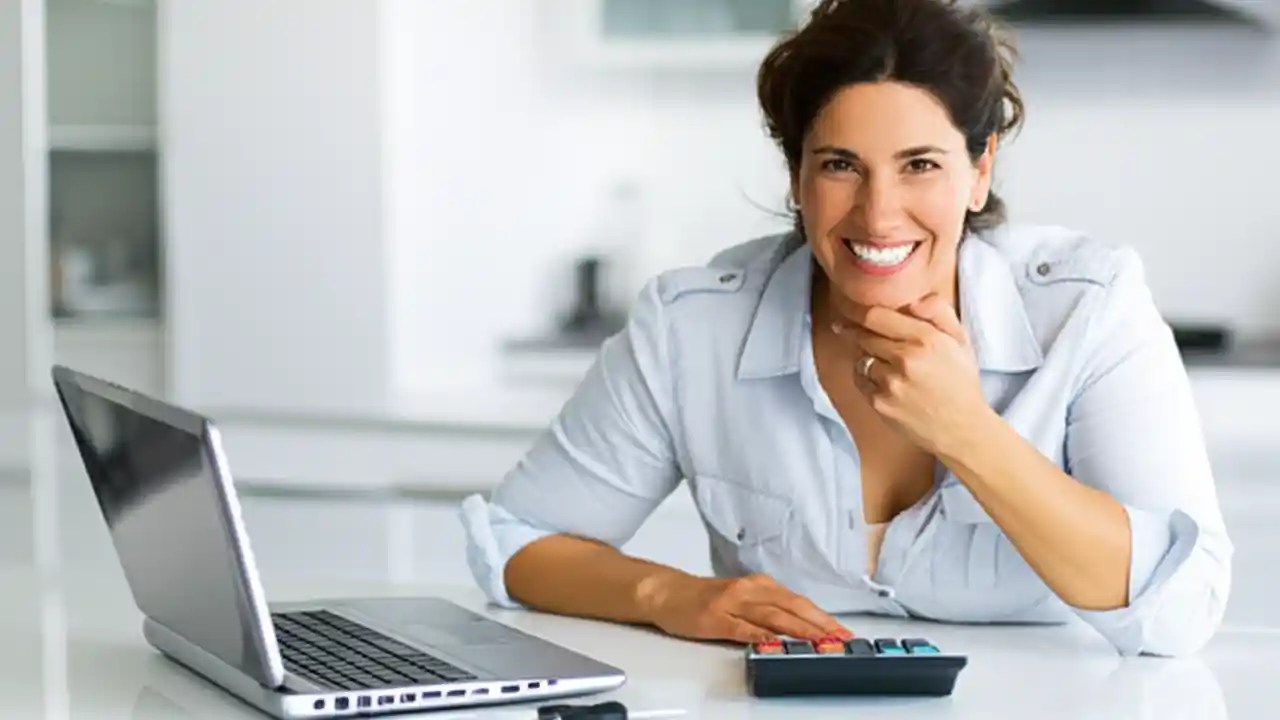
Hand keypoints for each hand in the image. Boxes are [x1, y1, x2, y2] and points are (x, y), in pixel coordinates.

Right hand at [638, 572, 852, 643]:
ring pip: (772, 615)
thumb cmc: (706, 598)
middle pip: (791, 607)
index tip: (843, 631)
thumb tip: (800, 628)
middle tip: (840, 638)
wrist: (668, 592)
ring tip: (818, 641)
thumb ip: (769, 610)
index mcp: (760, 586)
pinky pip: (741, 627)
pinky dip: (759, 634)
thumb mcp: (743, 598)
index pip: (798, 602)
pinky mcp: (715, 618)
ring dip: (797, 629)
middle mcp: (750, 590)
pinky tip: (772, 642)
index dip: (822, 617)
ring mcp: (732, 603)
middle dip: (819, 624)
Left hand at [832, 293, 988, 456]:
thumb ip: (939, 312)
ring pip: (862, 358)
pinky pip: (861, 379)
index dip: (857, 311)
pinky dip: (867, 377)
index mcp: (926, 338)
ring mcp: (890, 382)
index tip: (847, 308)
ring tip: (887, 365)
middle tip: (845, 328)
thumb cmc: (960, 382)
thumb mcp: (960, 341)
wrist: (961, 429)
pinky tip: (884, 381)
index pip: (877, 316)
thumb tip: (913, 301)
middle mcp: (906, 359)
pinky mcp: (879, 403)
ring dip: (868, 357)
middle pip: (865, 336)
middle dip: (856, 332)